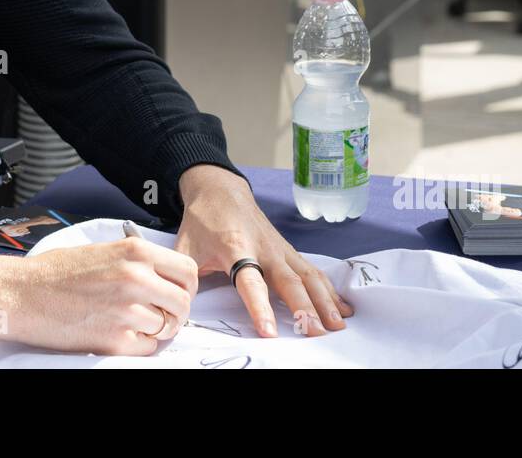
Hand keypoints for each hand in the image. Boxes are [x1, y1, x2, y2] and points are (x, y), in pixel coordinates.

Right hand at [0, 236, 195, 353]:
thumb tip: (162, 277)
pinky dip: (139, 345)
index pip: (187, 270)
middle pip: (183, 301)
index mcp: (134, 251)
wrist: (22, 294)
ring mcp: (126, 310)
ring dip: (158, 329)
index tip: (178, 293)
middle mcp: (135, 278)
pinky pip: (147, 348)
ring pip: (167, 327)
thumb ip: (136, 260)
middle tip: (164, 315)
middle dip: (178, 311)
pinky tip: (122, 334)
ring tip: (137, 324)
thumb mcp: (103, 250)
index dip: (186, 286)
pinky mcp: (113, 339)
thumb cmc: (56, 272)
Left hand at [173, 165, 353, 337]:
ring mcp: (280, 248)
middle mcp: (263, 248)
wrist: (220, 189)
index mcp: (235, 248)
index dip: (260, 307)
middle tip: (318, 333)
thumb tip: (178, 309)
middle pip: (289, 281)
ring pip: (307, 276)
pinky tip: (343, 307)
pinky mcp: (288, 249)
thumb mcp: (185, 248)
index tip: (270, 331)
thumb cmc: (202, 221)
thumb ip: (183, 277)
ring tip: (338, 325)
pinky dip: (330, 289)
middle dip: (305, 308)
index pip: (250, 282)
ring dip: (325, 300)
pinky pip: (312, 271)